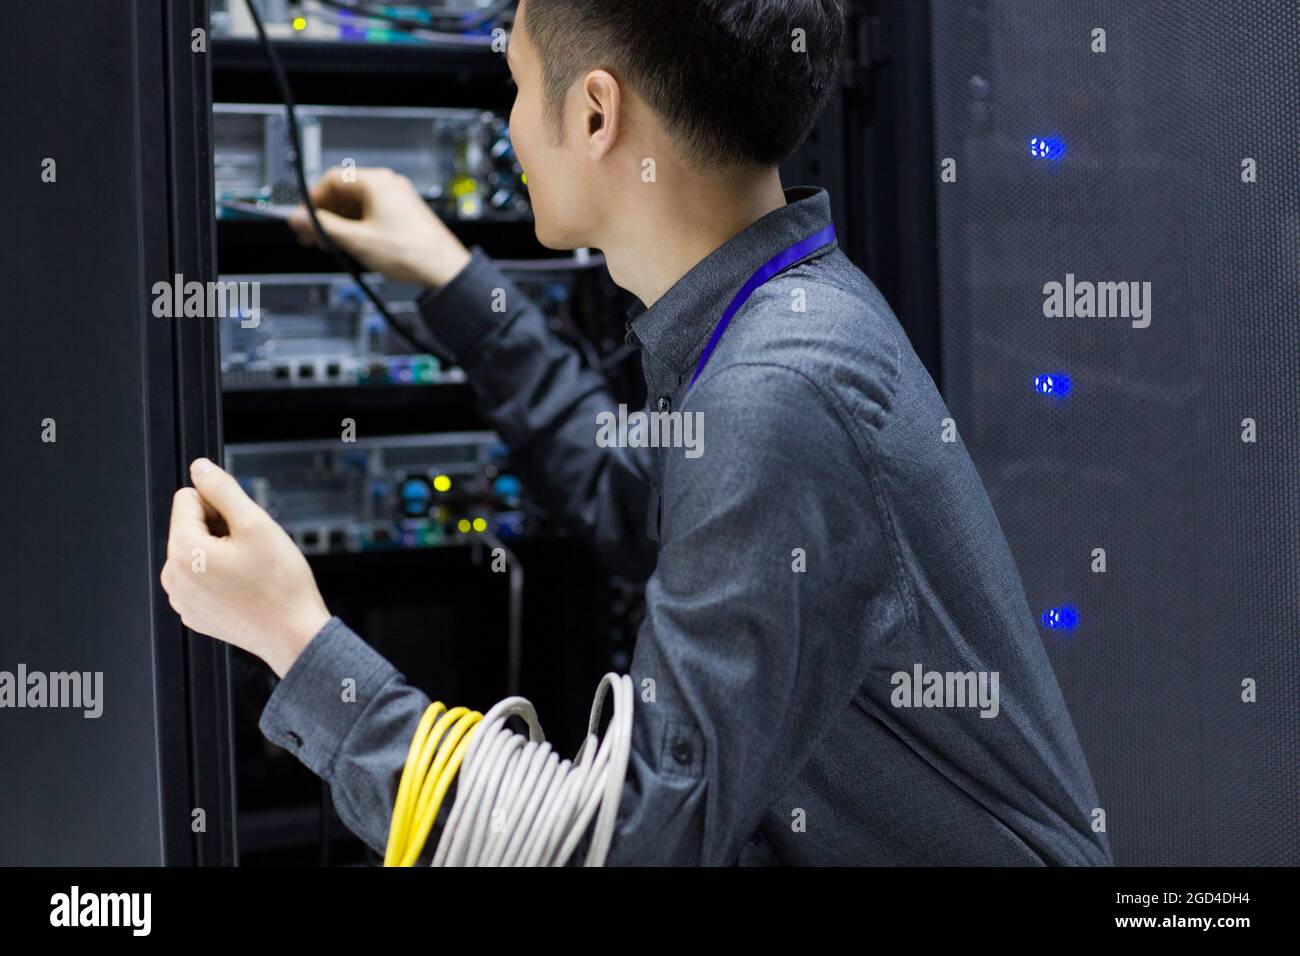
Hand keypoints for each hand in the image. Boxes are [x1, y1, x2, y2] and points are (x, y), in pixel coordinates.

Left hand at [161, 458, 331, 676]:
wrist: (292, 635)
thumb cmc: (279, 583)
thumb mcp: (256, 524)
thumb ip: (223, 489)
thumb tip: (199, 467)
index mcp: (182, 551)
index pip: (188, 498)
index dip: (221, 505)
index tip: (243, 528)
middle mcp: (172, 576)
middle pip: (191, 526)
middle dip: (220, 530)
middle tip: (251, 553)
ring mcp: (180, 599)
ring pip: (196, 552)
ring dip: (221, 553)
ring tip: (249, 573)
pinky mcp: (192, 613)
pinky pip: (201, 578)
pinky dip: (220, 577)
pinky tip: (244, 590)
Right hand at [287, 166, 471, 287]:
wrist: (445, 270)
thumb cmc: (411, 253)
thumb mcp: (357, 241)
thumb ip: (323, 227)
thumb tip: (299, 218)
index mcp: (377, 182)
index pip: (330, 179)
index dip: (312, 200)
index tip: (302, 218)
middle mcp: (388, 185)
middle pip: (343, 192)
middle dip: (324, 214)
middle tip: (310, 235)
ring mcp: (397, 199)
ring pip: (356, 205)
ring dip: (339, 223)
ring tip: (328, 244)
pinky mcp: (403, 214)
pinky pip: (370, 213)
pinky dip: (356, 226)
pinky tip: (349, 244)